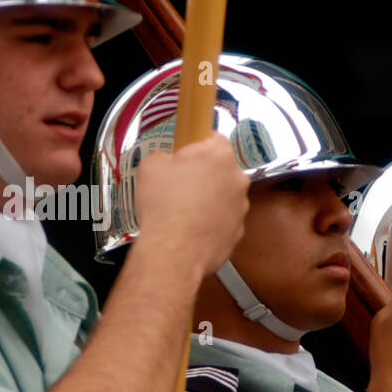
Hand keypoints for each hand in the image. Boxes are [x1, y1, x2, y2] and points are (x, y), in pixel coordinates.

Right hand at [132, 134, 248, 279]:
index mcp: (219, 155)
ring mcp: (240, 208)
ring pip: (222, 196)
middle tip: (177, 185)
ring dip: (206, 200)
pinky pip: (222, 221)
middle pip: (220, 169)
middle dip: (201, 175)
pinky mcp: (237, 232)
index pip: (213, 138)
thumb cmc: (164, 208)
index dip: (195, 146)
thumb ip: (163, 156)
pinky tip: (189, 229)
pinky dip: (209, 223)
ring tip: (181, 211)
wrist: (172, 252)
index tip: (184, 155)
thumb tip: (166, 162)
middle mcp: (236, 179)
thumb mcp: (150, 166)